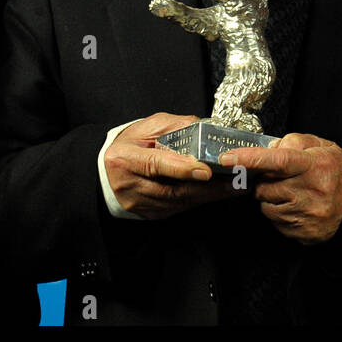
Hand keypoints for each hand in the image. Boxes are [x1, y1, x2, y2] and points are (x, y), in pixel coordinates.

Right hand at [103, 113, 237, 218]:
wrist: (107, 169)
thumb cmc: (130, 144)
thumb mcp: (148, 127)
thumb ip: (176, 127)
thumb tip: (205, 129)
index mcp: (125, 159)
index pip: (156, 165)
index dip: (182, 168)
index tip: (206, 170)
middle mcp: (129, 185)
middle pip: (172, 190)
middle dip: (208, 187)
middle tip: (235, 181)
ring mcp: (139, 204)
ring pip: (178, 203)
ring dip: (209, 196)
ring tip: (234, 187)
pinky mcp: (149, 214)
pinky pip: (178, 209)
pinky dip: (199, 201)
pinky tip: (216, 194)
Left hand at [220, 133, 341, 244]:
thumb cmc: (331, 168)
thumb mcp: (317, 145)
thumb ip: (291, 142)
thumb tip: (267, 150)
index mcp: (315, 165)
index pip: (278, 161)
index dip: (250, 159)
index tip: (227, 158)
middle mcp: (313, 191)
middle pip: (265, 187)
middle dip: (265, 182)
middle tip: (281, 178)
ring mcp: (309, 215)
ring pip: (267, 206)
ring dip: (271, 199)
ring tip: (291, 192)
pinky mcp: (305, 233)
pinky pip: (275, 222)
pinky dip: (280, 213)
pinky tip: (295, 207)